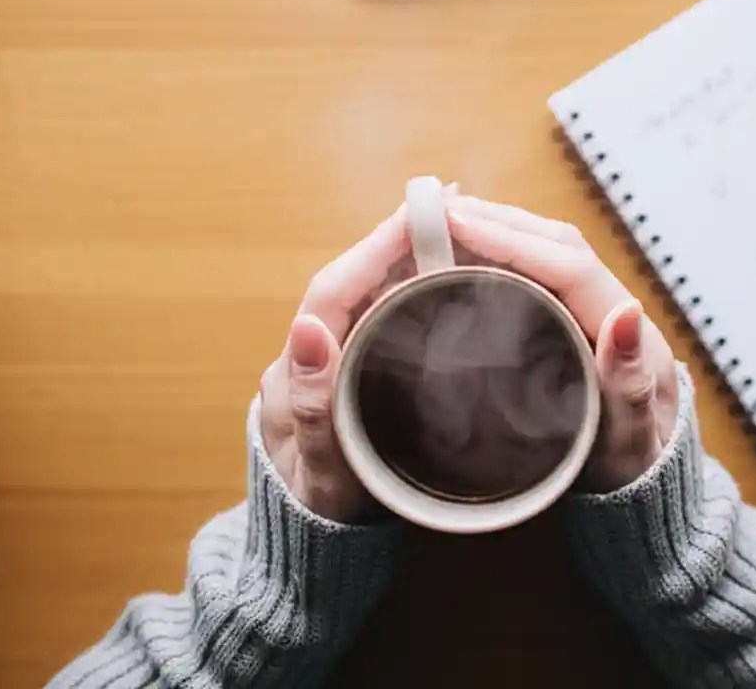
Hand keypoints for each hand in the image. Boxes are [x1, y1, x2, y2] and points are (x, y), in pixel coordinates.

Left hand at [259, 196, 426, 522]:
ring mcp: (328, 364)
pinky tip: (442, 278)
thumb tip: (310, 326)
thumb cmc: (321, 517)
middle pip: (354, 281)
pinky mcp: (347, 375)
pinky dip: (409, 287)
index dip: (379, 244)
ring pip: (367, 295)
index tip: (425, 208)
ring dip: (406, 256)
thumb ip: (317, 409)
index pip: (337, 288)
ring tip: (456, 226)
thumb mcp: (324, 473)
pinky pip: (377, 317)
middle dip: (399, 236)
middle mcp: (309, 357)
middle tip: (453, 203)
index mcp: (298, 370)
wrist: (308, 552)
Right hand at [446, 196, 679, 492]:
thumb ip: (627, 386)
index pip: (568, 268)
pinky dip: (508, 256)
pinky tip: (472, 257)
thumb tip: (628, 312)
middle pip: (561, 248)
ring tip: (447, 222)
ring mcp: (603, 319)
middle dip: (502, 222)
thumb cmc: (633, 478)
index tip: (456, 221)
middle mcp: (621, 316)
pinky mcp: (585, 328)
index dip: (512, 240)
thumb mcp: (629, 446)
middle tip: (438, 210)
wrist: (648, 496)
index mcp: (633, 338)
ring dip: (505, 231)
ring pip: (555, 255)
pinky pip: (547, 276)